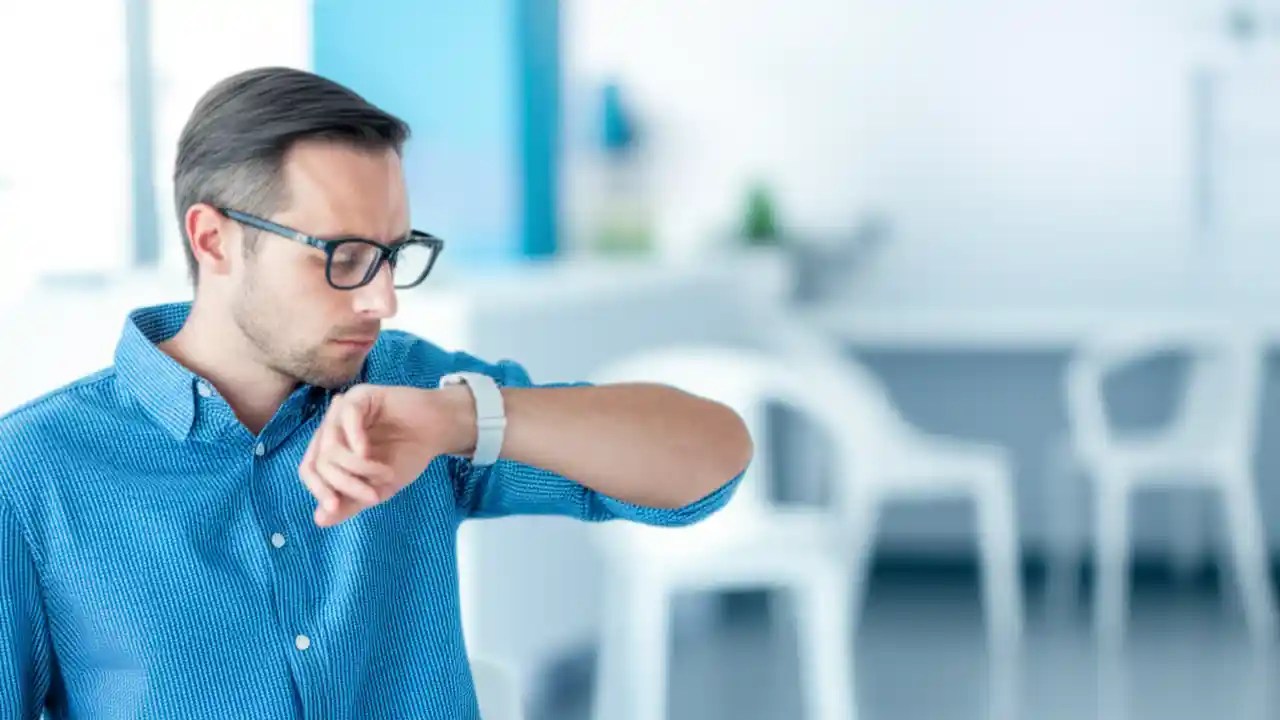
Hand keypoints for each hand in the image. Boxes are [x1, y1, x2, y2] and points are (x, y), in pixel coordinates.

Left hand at [298, 384, 475, 526]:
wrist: (439, 430)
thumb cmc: (409, 455)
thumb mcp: (378, 487)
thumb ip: (350, 502)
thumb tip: (319, 520)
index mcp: (332, 447)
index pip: (309, 470)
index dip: (319, 490)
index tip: (335, 507)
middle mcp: (332, 427)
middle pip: (319, 461)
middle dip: (345, 483)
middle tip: (373, 495)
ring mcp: (344, 410)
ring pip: (331, 445)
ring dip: (358, 468)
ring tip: (385, 475)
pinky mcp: (361, 396)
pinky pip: (346, 418)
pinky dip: (355, 441)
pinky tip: (369, 453)